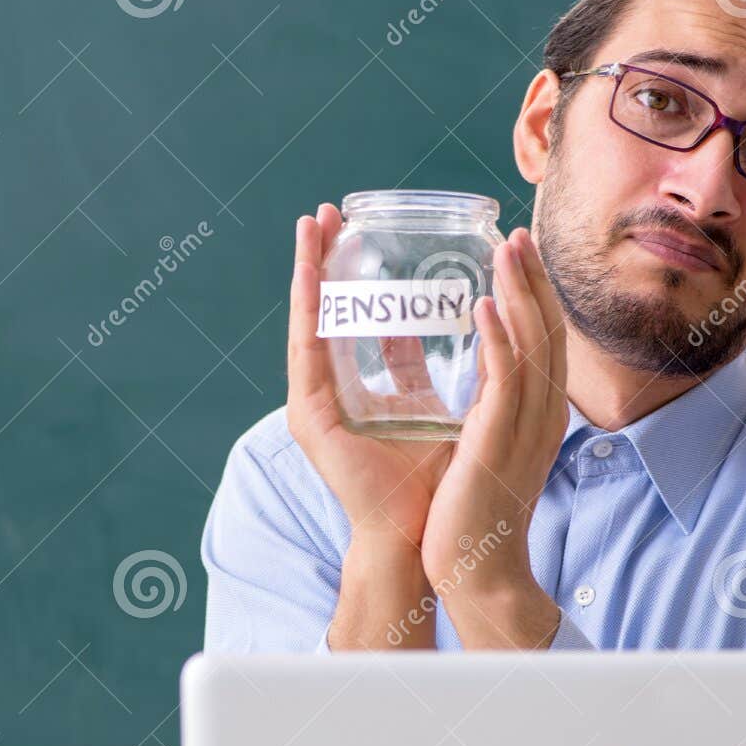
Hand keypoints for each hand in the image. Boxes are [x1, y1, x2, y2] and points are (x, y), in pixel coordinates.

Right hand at [287, 203, 453, 550]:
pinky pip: (308, 352)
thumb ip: (419, 365)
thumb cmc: (430, 476)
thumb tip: (438, 319)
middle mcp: (322, 395)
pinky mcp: (309, 419)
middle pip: (317, 313)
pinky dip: (309, 310)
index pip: (342, 319)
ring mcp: (309, 406)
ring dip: (307, 272)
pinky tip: (310, 273)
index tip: (346, 226)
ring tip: (311, 226)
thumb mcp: (427, 404)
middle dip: (319, 259)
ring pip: (307, 324)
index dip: (342, 271)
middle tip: (323, 212)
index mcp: (348, 392)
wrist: (420, 534)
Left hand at [421, 227, 567, 646]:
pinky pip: (504, 381)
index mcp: (536, 414)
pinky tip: (485, 305)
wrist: (477, 567)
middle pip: (546, 332)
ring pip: (530, 346)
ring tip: (506, 247)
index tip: (519, 253)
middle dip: (534, 280)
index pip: (543, 340)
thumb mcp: (486, 444)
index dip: (535, 294)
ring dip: (519, 294)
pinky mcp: (500, 443)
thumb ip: (489, 409)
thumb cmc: (473, 511)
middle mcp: (541, 415)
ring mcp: (525, 428)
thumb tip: (483, 378)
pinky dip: (497, 339)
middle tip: (518, 233)